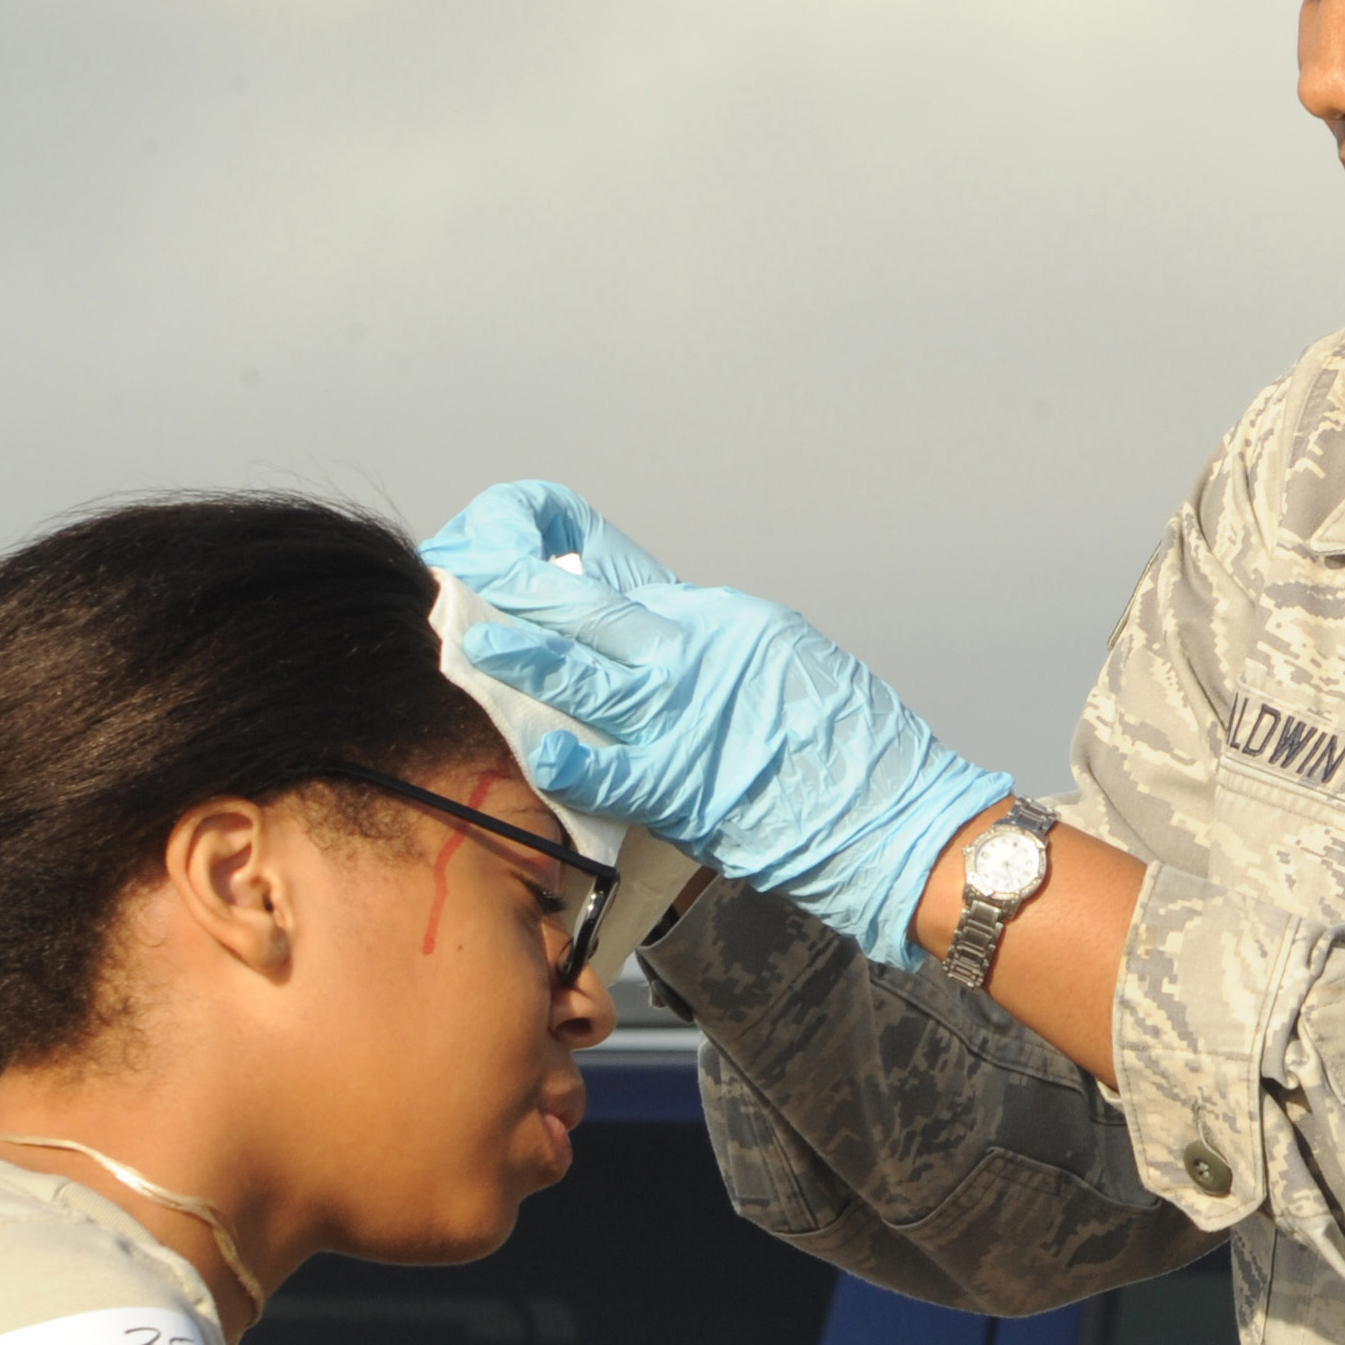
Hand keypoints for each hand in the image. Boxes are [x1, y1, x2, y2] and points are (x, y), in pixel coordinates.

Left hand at [438, 487, 1006, 969]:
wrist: (887, 812)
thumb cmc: (842, 742)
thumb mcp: (769, 656)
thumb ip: (694, 642)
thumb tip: (628, 636)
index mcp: (709, 619)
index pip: (611, 563)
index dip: (548, 542)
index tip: (504, 532)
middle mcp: (693, 655)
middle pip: (584, 609)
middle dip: (513, 588)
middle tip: (457, 572)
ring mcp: (685, 720)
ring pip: (584, 677)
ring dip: (522, 659)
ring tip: (471, 640)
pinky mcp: (684, 787)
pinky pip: (613, 770)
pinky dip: (571, 759)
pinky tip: (534, 746)